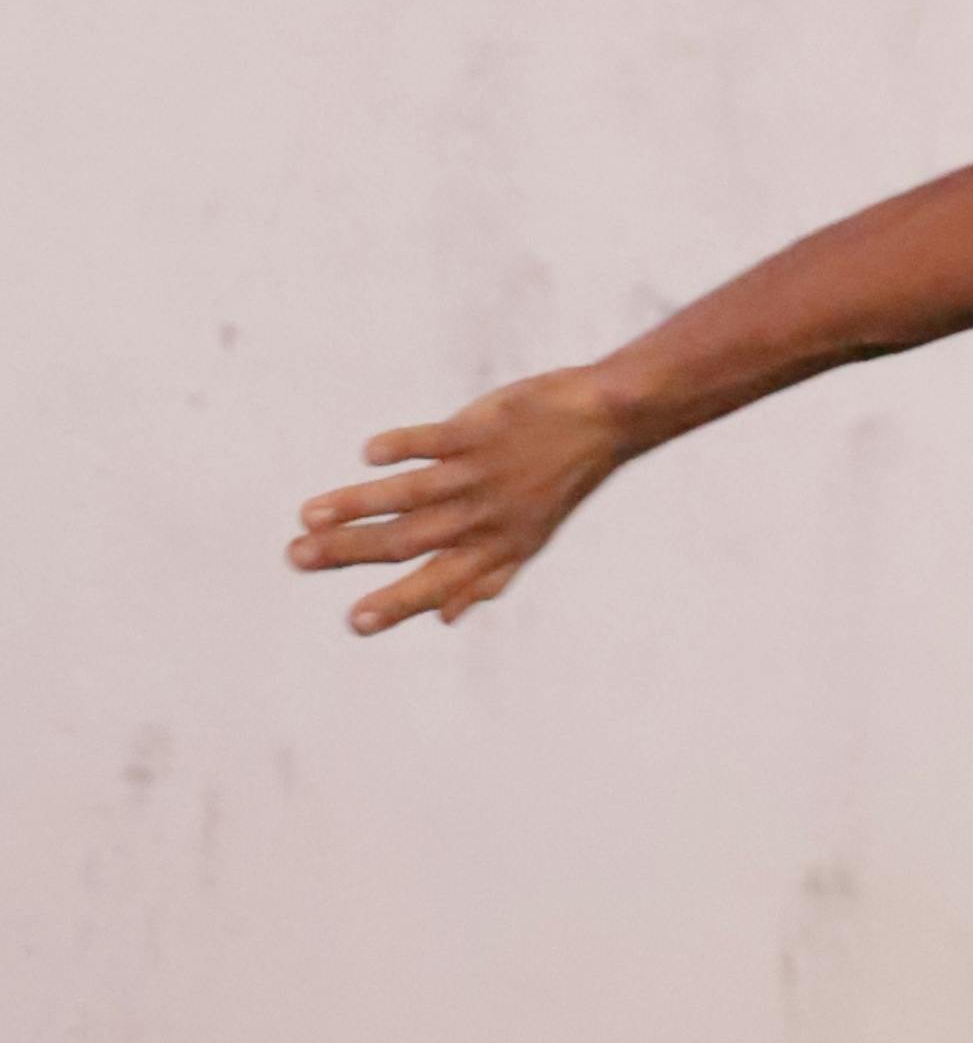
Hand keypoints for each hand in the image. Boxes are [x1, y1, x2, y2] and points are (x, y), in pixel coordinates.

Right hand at [290, 370, 628, 633]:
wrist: (606, 420)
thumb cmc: (560, 481)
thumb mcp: (533, 538)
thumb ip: (488, 577)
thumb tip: (445, 619)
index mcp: (495, 548)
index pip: (436, 582)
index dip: (397, 604)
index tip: (354, 623)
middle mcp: (483, 516)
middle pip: (407, 539)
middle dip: (350, 552)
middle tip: (297, 558)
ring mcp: (481, 472)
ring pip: (410, 493)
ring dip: (357, 504)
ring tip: (309, 514)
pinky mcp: (481, 429)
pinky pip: (436, 439)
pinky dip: (402, 446)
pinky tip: (368, 454)